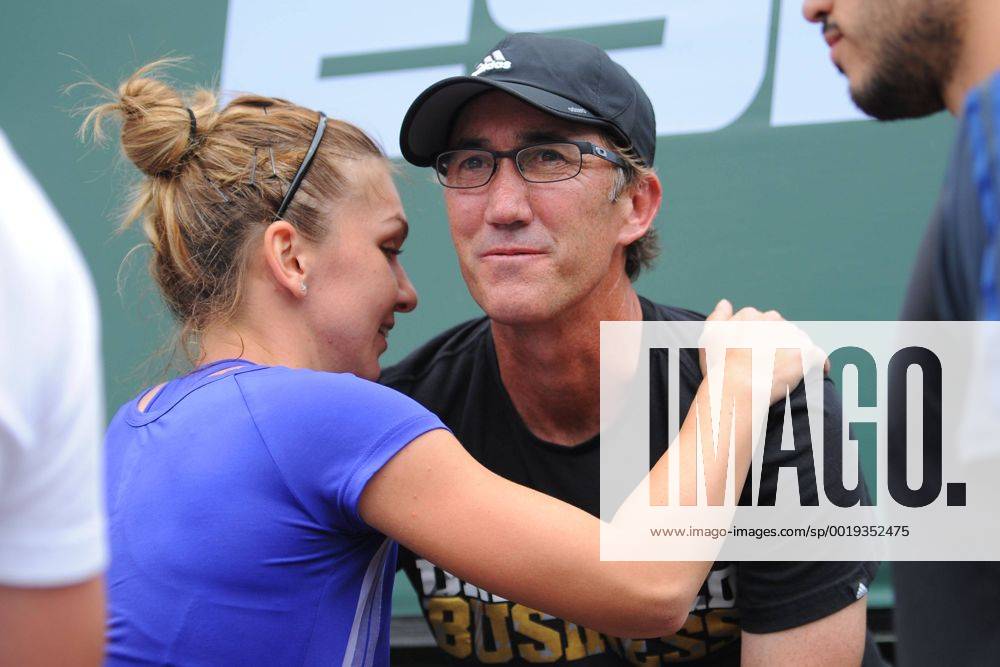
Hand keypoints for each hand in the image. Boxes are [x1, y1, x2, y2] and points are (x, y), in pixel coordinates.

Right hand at [700, 300, 827, 404]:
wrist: (737, 388)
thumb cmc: (719, 367)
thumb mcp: (709, 337)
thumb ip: (718, 317)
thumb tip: (726, 302)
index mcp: (750, 315)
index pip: (762, 321)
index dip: (761, 338)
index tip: (757, 353)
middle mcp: (772, 320)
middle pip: (782, 329)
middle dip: (780, 344)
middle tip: (772, 365)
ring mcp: (791, 336)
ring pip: (800, 341)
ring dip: (797, 353)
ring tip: (789, 372)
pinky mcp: (806, 353)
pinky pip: (820, 357)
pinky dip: (820, 365)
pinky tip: (816, 374)